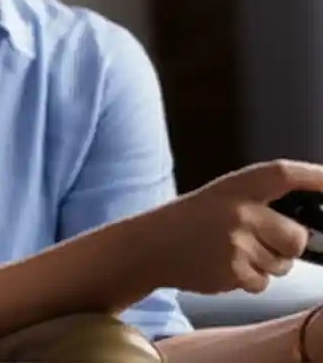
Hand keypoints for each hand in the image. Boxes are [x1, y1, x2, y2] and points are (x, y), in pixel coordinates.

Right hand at [144, 159, 321, 294]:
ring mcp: (236, 243)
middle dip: (290, 246)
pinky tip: (224, 266)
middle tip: (266, 243)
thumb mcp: (221, 198)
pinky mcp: (231, 271)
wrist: (150, 245)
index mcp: (236, 186)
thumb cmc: (191, 221)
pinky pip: (263, 283)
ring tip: (233, 253)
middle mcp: (239, 212)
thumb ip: (260, 204)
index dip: (316, 177)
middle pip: (297, 237)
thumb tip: (306, 228)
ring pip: (282, 265)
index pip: (285, 174)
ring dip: (267, 264)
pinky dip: (249, 280)